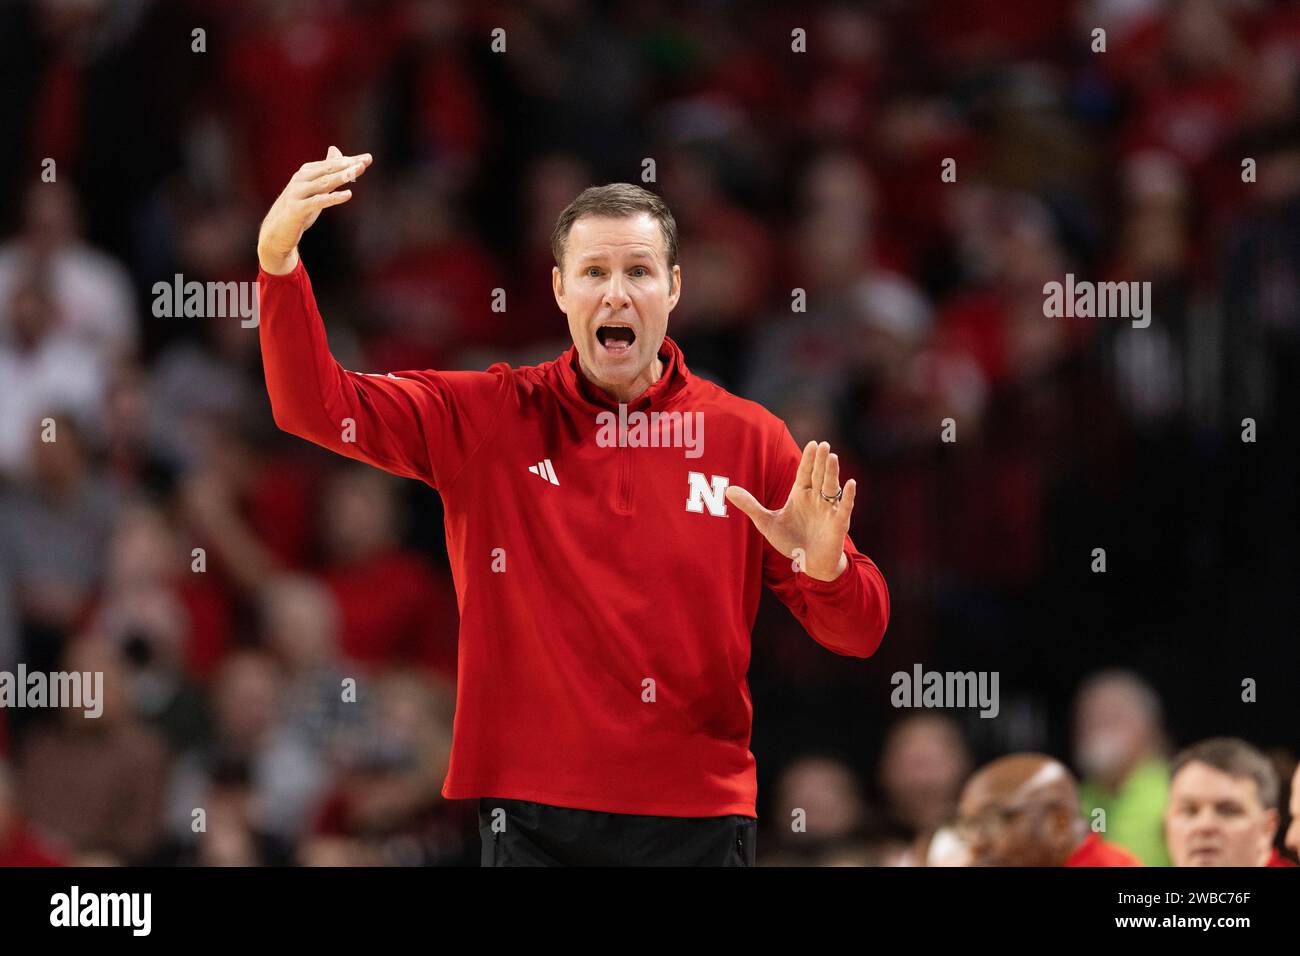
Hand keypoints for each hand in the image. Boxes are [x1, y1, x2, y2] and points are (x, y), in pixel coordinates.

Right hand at [257, 145, 371, 274]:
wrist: (277, 230)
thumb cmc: (299, 207)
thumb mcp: (314, 187)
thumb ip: (326, 171)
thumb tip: (335, 149)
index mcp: (306, 172)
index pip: (331, 164)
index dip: (350, 161)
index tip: (368, 158)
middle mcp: (301, 179)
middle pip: (327, 170)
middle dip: (347, 166)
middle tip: (364, 163)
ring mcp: (298, 193)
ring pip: (323, 183)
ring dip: (341, 177)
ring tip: (357, 172)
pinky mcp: (298, 209)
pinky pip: (318, 201)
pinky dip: (333, 197)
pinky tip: (348, 195)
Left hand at [725, 440, 855, 580]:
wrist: (809, 563)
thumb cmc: (790, 541)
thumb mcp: (767, 523)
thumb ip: (750, 505)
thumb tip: (728, 490)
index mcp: (801, 495)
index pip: (806, 473)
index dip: (809, 459)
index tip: (813, 443)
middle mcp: (816, 499)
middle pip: (819, 476)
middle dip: (822, 461)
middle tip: (824, 444)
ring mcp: (828, 510)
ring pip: (831, 488)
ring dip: (832, 473)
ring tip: (833, 457)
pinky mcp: (838, 524)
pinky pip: (844, 507)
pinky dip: (848, 496)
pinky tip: (850, 484)